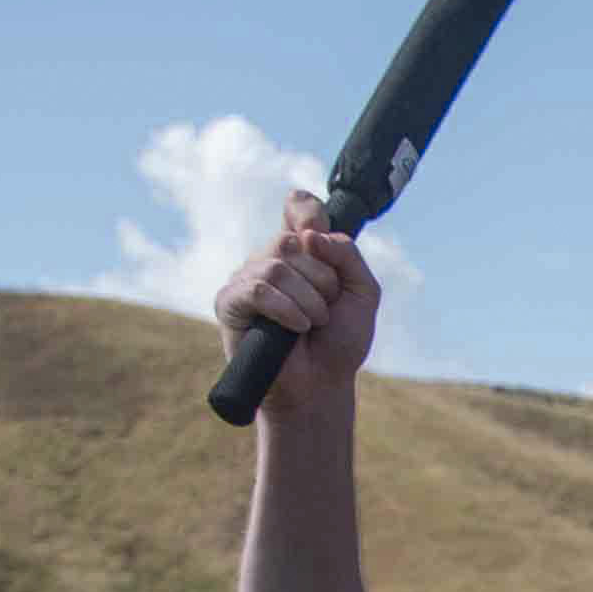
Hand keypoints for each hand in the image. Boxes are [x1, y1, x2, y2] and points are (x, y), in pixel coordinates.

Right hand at [210, 190, 381, 405]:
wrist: (323, 384)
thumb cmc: (340, 341)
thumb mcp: (363, 293)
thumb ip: (348, 255)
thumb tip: (311, 235)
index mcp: (302, 251)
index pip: (299, 207)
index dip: (308, 211)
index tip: (318, 233)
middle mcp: (271, 258)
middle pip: (292, 240)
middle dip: (322, 278)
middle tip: (326, 309)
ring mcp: (247, 278)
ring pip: (276, 265)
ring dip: (308, 299)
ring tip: (313, 324)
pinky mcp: (229, 303)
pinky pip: (256, 288)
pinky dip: (285, 308)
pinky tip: (297, 327)